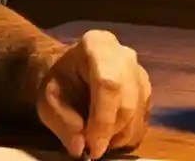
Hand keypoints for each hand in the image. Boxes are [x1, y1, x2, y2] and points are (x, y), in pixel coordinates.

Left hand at [34, 30, 152, 158]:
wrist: (71, 70)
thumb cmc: (59, 81)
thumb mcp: (48, 100)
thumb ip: (62, 122)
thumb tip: (80, 147)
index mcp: (97, 45)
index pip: (108, 84)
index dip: (103, 120)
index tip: (92, 146)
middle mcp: (125, 56)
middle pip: (128, 102)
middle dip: (110, 132)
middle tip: (92, 150)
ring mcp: (140, 72)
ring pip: (139, 114)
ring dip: (119, 136)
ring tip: (97, 139)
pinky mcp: (147, 91)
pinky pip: (144, 120)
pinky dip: (127, 134)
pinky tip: (109, 133)